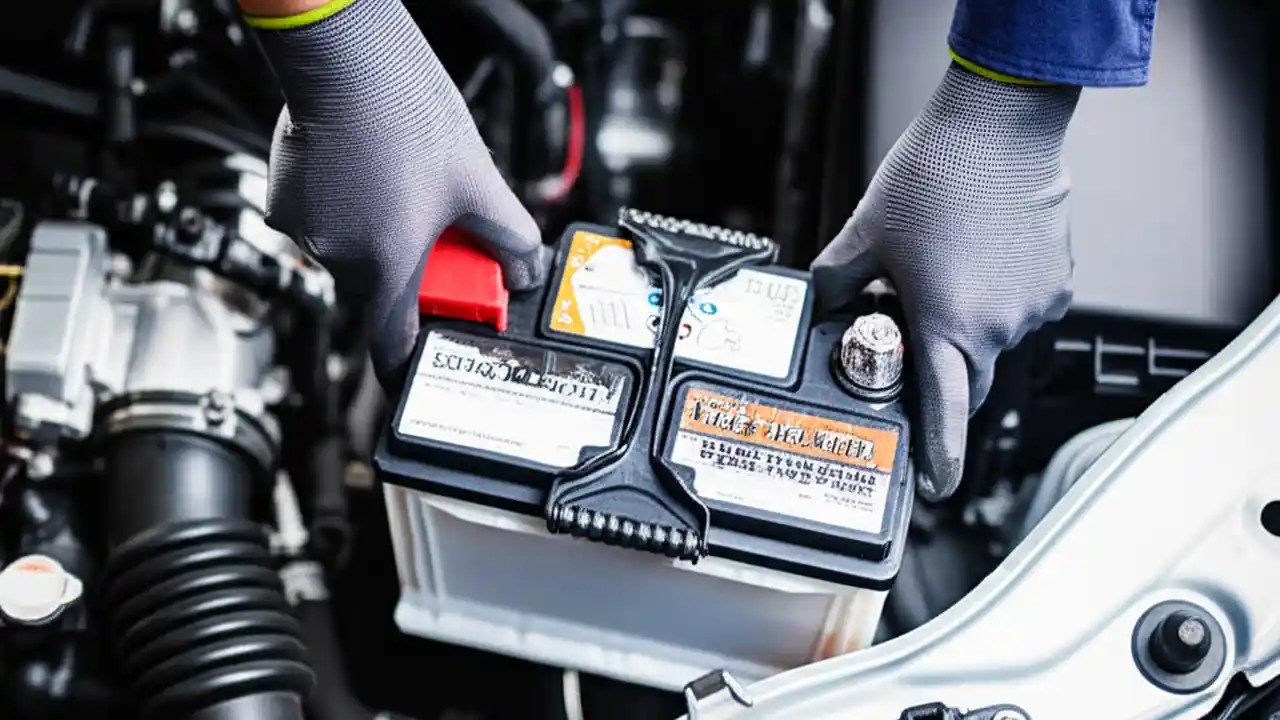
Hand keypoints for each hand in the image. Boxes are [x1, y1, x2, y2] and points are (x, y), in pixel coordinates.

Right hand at [248, 0, 547, 384]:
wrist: (348, 58)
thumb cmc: (407, 114)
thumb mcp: (479, 184)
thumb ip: (510, 238)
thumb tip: (526, 269)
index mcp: (386, 267)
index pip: (391, 345)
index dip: (408, 360)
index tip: (417, 364)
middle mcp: (338, 258)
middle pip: (379, 289)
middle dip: (411, 269)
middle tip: (439, 232)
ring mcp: (305, 229)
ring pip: (352, 252)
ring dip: (379, 234)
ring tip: (403, 187)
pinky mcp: (285, 201)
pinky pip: (323, 221)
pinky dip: (347, 209)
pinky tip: (370, 172)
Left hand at [811, 63, 1080, 499]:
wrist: (1001, 123)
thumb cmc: (937, 174)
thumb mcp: (865, 232)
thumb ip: (836, 281)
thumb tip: (815, 305)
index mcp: (947, 326)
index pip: (944, 414)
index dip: (938, 458)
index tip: (934, 487)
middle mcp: (998, 327)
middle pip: (966, 382)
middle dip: (939, 377)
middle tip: (909, 342)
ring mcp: (1033, 306)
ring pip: (992, 344)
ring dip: (965, 331)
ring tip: (939, 277)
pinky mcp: (1057, 282)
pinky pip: (1020, 313)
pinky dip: (995, 303)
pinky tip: (973, 262)